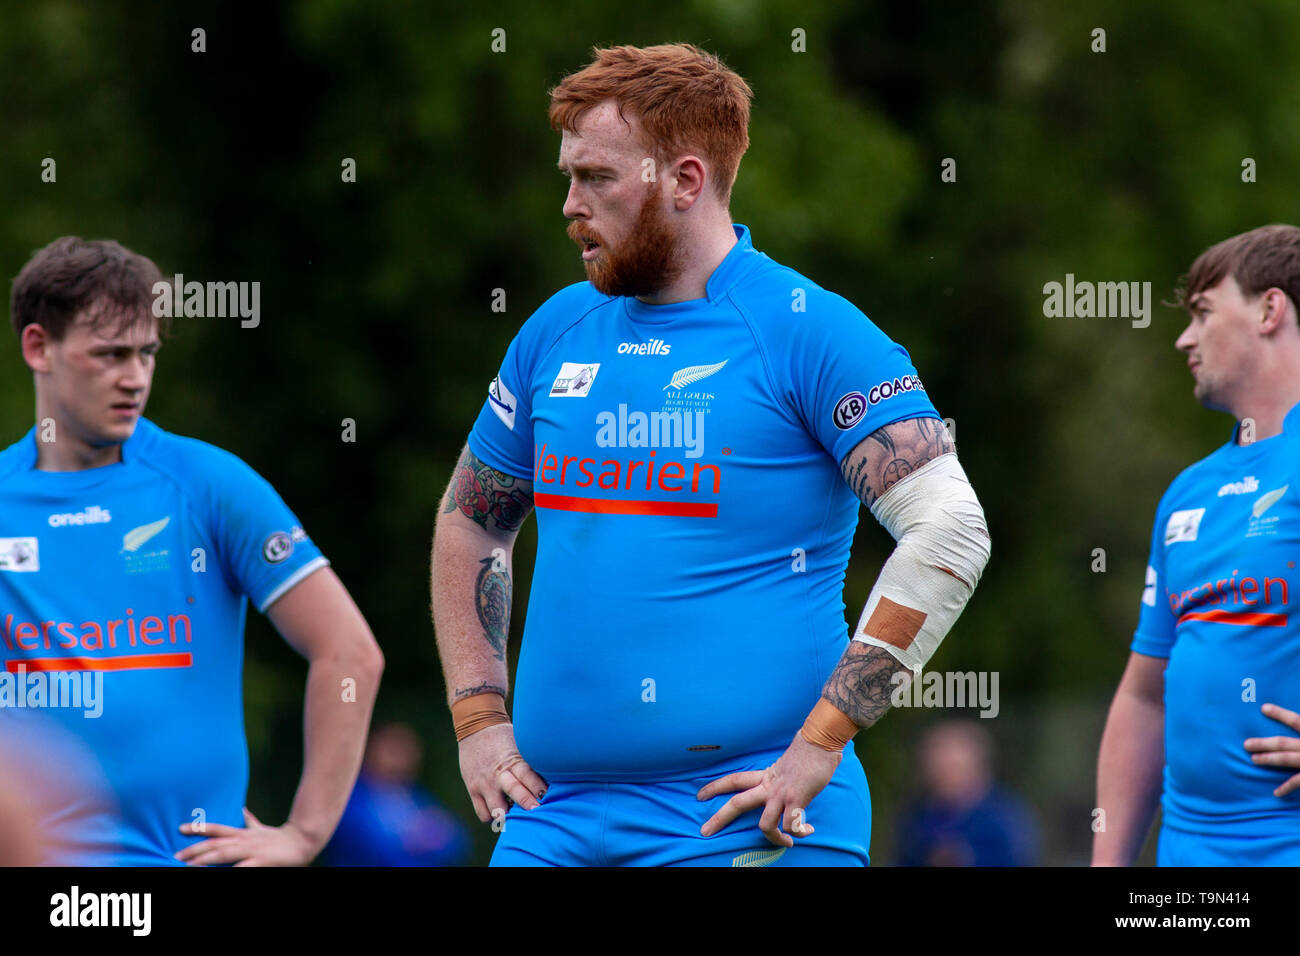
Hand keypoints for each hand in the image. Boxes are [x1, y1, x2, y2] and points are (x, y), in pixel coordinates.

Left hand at [175, 808, 320, 865]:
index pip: (216, 828)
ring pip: (224, 854)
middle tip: (176, 855)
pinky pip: (242, 868)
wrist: (303, 840)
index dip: (198, 828)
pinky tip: (220, 874)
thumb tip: (242, 810)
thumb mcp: (262, 828)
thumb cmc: (280, 838)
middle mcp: (244, 840)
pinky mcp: (261, 861)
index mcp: (242, 833)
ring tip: (189, 866)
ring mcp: (252, 851)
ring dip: (205, 860)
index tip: (180, 828)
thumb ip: (250, 821)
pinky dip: (232, 871)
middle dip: (194, 849)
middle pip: (215, 844)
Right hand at [459, 722, 547, 822]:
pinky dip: (492, 817)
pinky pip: (482, 814)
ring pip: (496, 810)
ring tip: (519, 817)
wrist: (476, 728)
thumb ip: (532, 763)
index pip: (527, 775)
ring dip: (508, 816)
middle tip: (538, 814)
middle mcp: (498, 775)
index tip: (549, 797)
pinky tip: (501, 812)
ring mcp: (484, 785)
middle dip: (527, 804)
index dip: (538, 787)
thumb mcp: (520, 746)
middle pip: (514, 792)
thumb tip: (557, 775)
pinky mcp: (473, 791)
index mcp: (513, 761)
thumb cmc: (504, 738)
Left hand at [697, 732, 840, 846]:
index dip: (715, 787)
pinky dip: (801, 832)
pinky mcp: (796, 800)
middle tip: (705, 831)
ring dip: (775, 839)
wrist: (819, 743)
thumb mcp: (785, 765)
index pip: (734, 780)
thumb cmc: (807, 753)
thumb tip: (783, 785)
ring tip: (786, 841)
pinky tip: (808, 830)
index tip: (700, 795)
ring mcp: (781, 794)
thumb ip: (779, 777)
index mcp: (765, 777)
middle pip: (737, 803)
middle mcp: (769, 786)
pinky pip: (792, 826)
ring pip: (764, 825)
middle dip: (719, 818)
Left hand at [1244, 702, 1299, 796]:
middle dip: (1265, 743)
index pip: (1297, 721)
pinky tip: (1276, 792)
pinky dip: (1288, 786)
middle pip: (1285, 742)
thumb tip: (1297, 723)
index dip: (1281, 714)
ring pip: (1288, 759)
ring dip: (1269, 759)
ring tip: (1254, 759)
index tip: (1263, 708)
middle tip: (1245, 744)